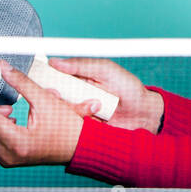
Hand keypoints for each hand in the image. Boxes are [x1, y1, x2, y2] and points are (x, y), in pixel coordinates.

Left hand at [0, 59, 85, 166]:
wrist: (79, 147)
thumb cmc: (68, 128)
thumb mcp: (45, 100)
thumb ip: (21, 82)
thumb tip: (3, 68)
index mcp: (17, 142)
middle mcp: (8, 155)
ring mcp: (7, 159)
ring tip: (5, 105)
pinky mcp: (8, 158)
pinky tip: (7, 115)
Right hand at [49, 57, 163, 132]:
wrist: (145, 114)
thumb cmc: (128, 88)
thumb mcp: (106, 70)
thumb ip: (82, 65)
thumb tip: (54, 62)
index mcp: (78, 81)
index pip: (54, 80)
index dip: (46, 81)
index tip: (45, 82)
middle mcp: (75, 98)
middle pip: (54, 98)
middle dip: (56, 97)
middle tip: (60, 95)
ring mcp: (80, 114)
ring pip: (62, 114)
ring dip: (73, 110)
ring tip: (94, 106)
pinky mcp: (85, 129)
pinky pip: (73, 128)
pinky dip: (81, 123)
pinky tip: (95, 119)